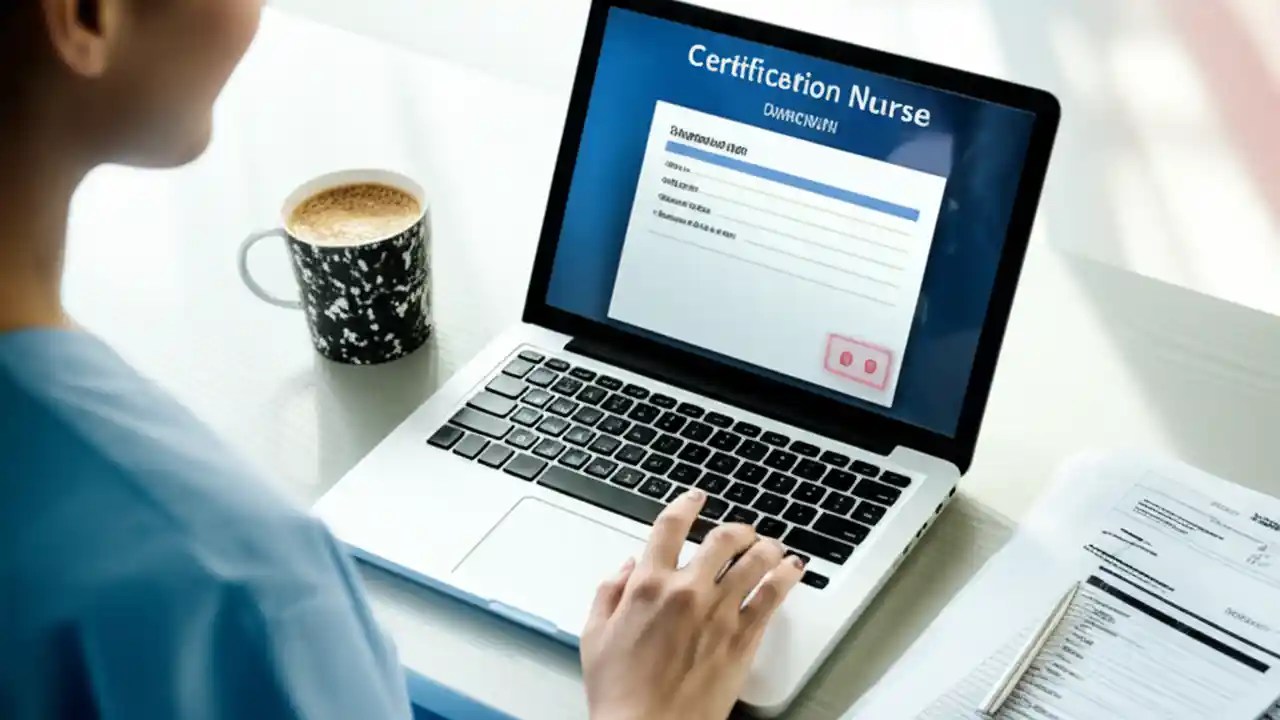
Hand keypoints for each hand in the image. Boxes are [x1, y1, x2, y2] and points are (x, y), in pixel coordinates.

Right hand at [581, 489, 805, 719]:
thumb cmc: (619, 692)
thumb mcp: (594, 635)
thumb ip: (610, 592)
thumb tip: (627, 567)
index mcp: (648, 585)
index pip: (670, 527)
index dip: (686, 505)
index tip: (695, 498)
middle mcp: (687, 590)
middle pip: (722, 539)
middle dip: (736, 529)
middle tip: (743, 530)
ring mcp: (720, 613)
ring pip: (754, 562)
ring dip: (766, 547)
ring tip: (771, 545)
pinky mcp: (743, 638)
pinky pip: (772, 597)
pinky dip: (786, 577)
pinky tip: (792, 569)